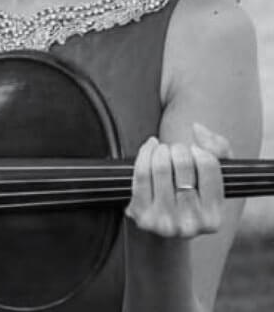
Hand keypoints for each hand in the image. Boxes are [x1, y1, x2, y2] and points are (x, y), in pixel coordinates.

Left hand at [127, 124, 229, 238]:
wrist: (166, 231)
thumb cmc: (195, 197)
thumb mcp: (218, 178)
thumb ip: (219, 149)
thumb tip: (196, 128)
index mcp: (213, 217)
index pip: (208, 166)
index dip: (200, 151)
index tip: (194, 150)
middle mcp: (190, 223)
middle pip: (182, 165)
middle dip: (178, 149)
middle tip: (176, 150)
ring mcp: (164, 221)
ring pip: (160, 167)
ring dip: (161, 150)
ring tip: (164, 150)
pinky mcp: (141, 215)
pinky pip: (140, 174)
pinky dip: (145, 153)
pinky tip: (151, 148)